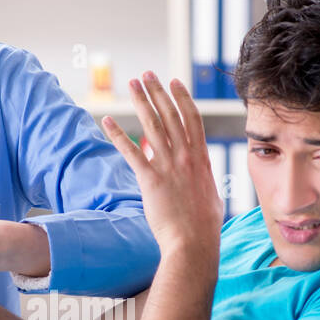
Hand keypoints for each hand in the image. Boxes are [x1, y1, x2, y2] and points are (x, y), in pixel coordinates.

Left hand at [102, 72, 223, 256]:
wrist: (193, 244)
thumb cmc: (204, 228)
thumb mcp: (211, 197)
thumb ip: (203, 181)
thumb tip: (202, 179)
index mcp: (201, 159)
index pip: (192, 119)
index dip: (182, 98)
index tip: (174, 82)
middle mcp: (186, 157)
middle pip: (170, 115)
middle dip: (157, 91)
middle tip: (147, 74)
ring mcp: (168, 166)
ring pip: (152, 125)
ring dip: (140, 102)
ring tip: (131, 85)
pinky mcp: (150, 180)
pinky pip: (131, 151)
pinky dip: (118, 134)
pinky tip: (107, 120)